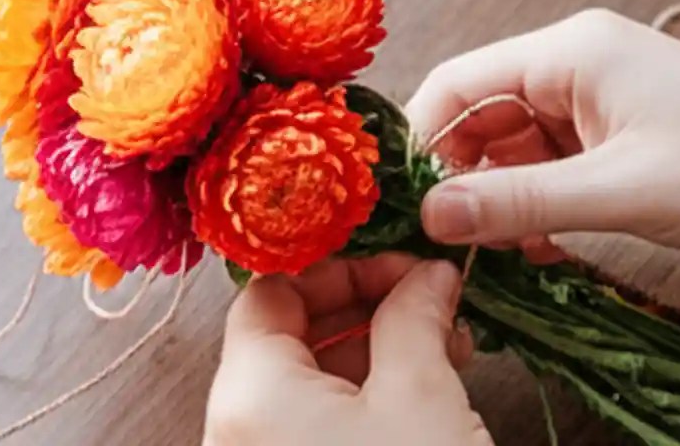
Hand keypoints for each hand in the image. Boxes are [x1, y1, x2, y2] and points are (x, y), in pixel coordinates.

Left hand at [203, 255, 490, 445]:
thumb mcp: (423, 399)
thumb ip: (415, 319)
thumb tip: (428, 276)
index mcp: (248, 392)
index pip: (269, 288)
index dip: (336, 262)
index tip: (396, 255)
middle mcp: (236, 425)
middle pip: (287, 331)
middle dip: (365, 301)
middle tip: (427, 290)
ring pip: (307, 379)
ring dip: (375, 348)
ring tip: (443, 338)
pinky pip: (315, 422)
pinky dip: (365, 396)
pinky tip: (425, 386)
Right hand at [406, 8, 679, 253]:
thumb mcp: (619, 192)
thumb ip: (519, 202)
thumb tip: (428, 214)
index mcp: (568, 52)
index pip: (457, 81)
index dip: (421, 138)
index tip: (408, 201)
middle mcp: (572, 62)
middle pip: (479, 114)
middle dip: (463, 176)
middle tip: (456, 239)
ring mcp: (592, 94)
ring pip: (511, 143)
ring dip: (503, 196)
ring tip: (506, 248)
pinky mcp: (610, 126)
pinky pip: (548, 160)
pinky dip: (538, 199)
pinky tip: (545, 243)